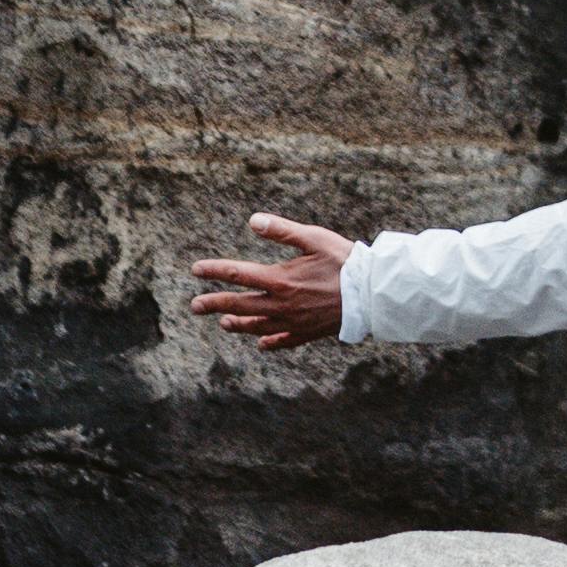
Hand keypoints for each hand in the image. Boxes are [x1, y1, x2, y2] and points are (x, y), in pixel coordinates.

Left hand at [190, 217, 353, 352]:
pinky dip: (270, 342)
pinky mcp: (307, 332)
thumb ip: (282, 231)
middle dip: (215, 304)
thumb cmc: (344, 261)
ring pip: (258, 326)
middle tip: (195, 306)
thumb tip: (252, 221)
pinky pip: (283, 341)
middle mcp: (281, 305)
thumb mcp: (313, 238)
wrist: (371, 294)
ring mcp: (293, 322)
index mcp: (280, 280)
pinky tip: (263, 344)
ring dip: (238, 324)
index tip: (195, 270)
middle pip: (240, 305)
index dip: (214, 271)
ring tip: (224, 324)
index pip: (238, 274)